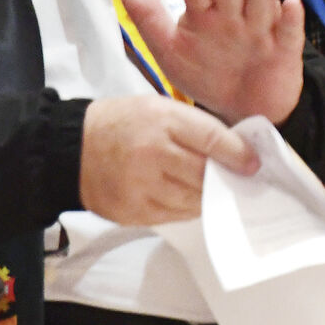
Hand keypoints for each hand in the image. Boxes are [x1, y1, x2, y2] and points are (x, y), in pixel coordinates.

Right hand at [78, 96, 259, 224]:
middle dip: (226, 179)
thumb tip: (236, 151)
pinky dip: (188, 208)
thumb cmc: (124, 123)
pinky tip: (189, 199)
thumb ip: (195, 127)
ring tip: (216, 191)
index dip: (237, 154)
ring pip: (193, 200)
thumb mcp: (159, 109)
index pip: (211, 139)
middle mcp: (151, 154)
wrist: (71, 149)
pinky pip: (175, 216)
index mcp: (161, 120)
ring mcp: (140, 187)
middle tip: (240, 181)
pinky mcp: (133, 212)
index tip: (253, 164)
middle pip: (204, 174)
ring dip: (209, 197)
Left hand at [121, 0, 305, 126]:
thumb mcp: (173, 50)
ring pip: (262, 4)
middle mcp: (235, 16)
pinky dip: (292, 20)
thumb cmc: (207, 73)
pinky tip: (291, 3)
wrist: (244, 109)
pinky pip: (289, 33)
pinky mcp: (285, 50)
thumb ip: (150, 20)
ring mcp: (262, 31)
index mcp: (207, 14)